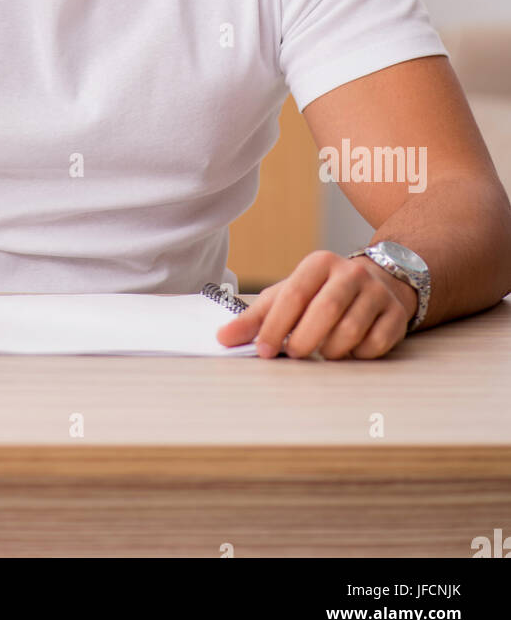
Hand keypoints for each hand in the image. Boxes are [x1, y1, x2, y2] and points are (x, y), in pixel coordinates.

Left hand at [216, 249, 417, 359]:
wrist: (378, 282)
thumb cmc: (322, 293)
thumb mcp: (288, 296)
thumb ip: (256, 317)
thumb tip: (223, 338)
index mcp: (319, 263)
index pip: (294, 294)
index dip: (275, 325)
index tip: (264, 351)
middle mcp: (350, 273)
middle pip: (326, 310)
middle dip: (304, 340)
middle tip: (294, 355)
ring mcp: (377, 293)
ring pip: (352, 330)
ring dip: (330, 350)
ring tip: (321, 352)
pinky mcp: (396, 315)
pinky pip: (375, 344)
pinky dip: (357, 355)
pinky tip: (349, 350)